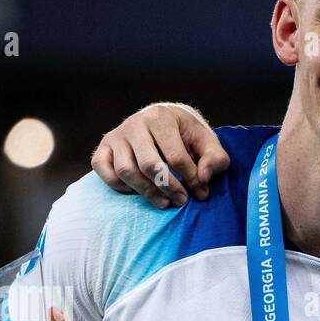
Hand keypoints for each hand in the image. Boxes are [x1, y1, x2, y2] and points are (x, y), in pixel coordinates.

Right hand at [90, 103, 229, 208]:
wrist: (161, 121)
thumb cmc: (186, 136)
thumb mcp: (206, 142)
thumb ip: (215, 158)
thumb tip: (205, 178)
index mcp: (161, 117)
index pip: (176, 157)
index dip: (191, 180)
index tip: (202, 192)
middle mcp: (135, 123)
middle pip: (149, 166)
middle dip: (169, 188)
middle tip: (182, 201)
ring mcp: (117, 136)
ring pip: (126, 171)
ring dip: (146, 192)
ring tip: (165, 202)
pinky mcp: (103, 148)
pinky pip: (104, 171)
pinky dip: (119, 186)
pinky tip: (138, 191)